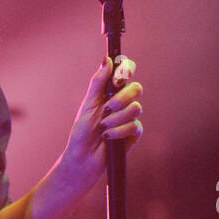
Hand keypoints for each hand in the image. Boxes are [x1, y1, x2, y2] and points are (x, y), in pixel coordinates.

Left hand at [58, 56, 143, 194]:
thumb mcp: (88, 105)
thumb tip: (107, 60)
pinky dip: (118, 131)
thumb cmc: (82, 132)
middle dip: (121, 99)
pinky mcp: (134, 133)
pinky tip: (107, 137)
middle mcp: (122, 103)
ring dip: (115, 119)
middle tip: (107, 109)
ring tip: (103, 127)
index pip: (125, 73)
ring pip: (135, 108)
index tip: (118, 78)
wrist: (83, 158)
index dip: (126, 71)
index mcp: (111, 93)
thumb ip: (98, 83)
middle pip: (136, 89)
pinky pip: (134, 126)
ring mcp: (130, 118)